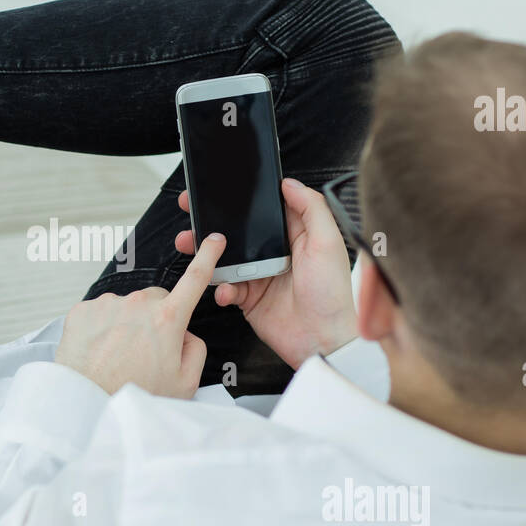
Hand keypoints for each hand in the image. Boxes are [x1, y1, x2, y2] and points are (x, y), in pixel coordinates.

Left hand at [55, 234, 225, 398]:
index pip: (195, 279)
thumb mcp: (185, 382)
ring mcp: (108, 304)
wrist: (88, 405)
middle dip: (156, 318)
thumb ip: (195, 350)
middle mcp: (138, 304)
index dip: (208, 256)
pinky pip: (99, 313)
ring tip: (118, 357)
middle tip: (145, 351)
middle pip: (156, 300)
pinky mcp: (82, 310)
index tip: (214, 240)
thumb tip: (184, 335)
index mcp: (168, 319)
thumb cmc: (135, 396)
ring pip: (125, 308)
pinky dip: (101, 329)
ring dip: (125, 325)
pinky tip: (100, 352)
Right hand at [174, 178, 357, 368]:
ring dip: (207, 252)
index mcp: (295, 236)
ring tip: (192, 246)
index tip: (223, 189)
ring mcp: (260, 276)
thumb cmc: (332, 295)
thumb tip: (289, 183)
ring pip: (226, 257)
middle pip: (239, 231)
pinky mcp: (249, 298)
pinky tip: (225, 289)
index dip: (244, 199)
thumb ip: (311, 208)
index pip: (265, 210)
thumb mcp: (328, 243)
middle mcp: (275, 254)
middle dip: (214, 222)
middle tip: (194, 211)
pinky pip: (226, 287)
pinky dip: (221, 287)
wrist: (322, 341)